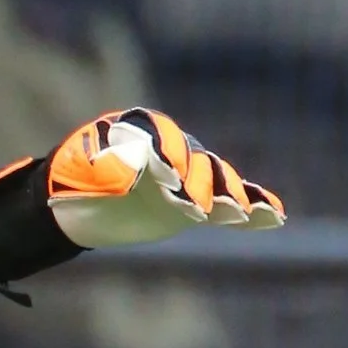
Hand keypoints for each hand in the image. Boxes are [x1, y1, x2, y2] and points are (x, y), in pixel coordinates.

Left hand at [45, 108, 284, 249]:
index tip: (167, 182)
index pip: (163, 143)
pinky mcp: (197, 202)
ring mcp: (189, 176)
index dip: (167, 161)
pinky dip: (252, 207)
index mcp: (145, 130)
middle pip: (198, 163)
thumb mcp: (80, 170)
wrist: (75, 203)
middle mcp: (174, 149)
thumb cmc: (74, 180)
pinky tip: (273, 217)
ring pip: (218, 182)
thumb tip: (138, 166)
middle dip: (200, 186)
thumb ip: (107, 165)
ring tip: (241, 213)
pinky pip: (229, 203)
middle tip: (200, 209)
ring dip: (231, 197)